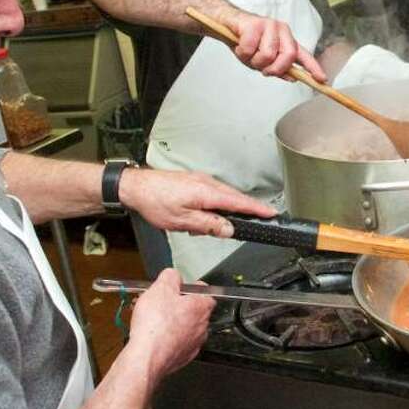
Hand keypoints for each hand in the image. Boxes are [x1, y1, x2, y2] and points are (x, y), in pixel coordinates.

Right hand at [69, 268, 212, 408]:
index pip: (206, 293)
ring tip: (152, 319)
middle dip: (178, 305)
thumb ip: (170, 277)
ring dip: (172, 323)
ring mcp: (193, 345)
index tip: (178, 288)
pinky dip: (167, 339)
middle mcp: (202, 327)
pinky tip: (153, 336)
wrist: (146, 358)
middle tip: (160, 303)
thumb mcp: (160, 288)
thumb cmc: (155, 323)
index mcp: (201, 307)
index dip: (191, 288)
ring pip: (185, 328)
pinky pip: (177, 344)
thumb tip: (174, 275)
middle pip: (194, 311)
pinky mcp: (182, 359)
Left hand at [118, 168, 275, 236]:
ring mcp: (201, 180)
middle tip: (246, 223)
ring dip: (221, 212)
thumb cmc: (155, 202)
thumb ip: (208, 225)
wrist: (136, 186)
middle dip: (242, 211)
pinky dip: (212, 206)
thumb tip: (229, 228)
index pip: (239, 202)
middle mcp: (207, 182)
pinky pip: (211, 194)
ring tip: (200, 226)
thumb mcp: (182, 221)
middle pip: (234, 198)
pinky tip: (198, 217)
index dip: (257, 209)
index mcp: (207, 192)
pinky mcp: (194, 181)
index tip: (272, 214)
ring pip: (222, 197)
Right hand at [231, 12, 326, 81]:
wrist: (226, 23)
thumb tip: (292, 78)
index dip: (313, 68)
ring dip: (254, 60)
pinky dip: (242, 53)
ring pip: (268, 54)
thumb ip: (278, 68)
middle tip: (262, 69)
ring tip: (248, 54)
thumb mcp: (262, 60)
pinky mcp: (255, 23)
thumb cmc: (245, 41)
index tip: (322, 79)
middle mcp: (282, 31)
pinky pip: (250, 48)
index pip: (303, 55)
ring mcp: (269, 25)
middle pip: (289, 55)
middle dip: (275, 68)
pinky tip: (240, 46)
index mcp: (286, 41)